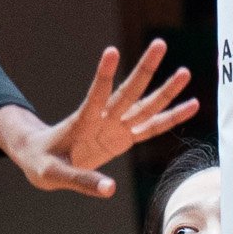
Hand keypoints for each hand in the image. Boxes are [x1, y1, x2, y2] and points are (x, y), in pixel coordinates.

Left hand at [0, 41, 198, 197]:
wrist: (41, 159)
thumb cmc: (43, 163)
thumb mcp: (55, 174)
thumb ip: (82, 181)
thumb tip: (111, 189)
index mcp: (82, 122)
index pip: (94, 96)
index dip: (103, 76)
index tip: (112, 52)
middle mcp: (103, 118)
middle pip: (128, 92)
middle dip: (144, 70)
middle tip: (160, 44)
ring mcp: (115, 126)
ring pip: (143, 105)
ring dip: (164, 90)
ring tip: (184, 72)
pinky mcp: (124, 136)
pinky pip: (151, 127)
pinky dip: (171, 117)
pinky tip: (191, 104)